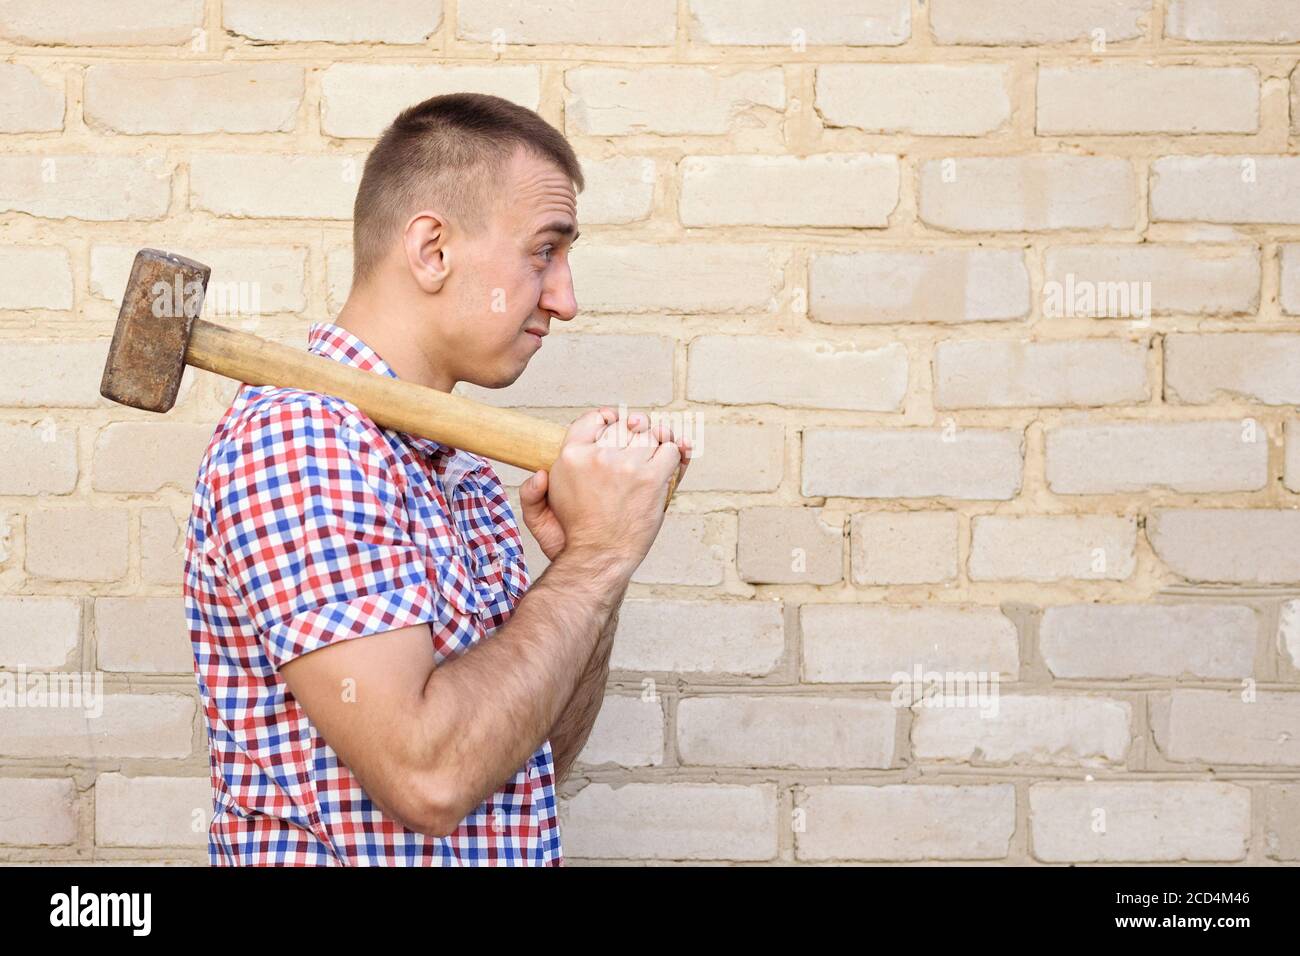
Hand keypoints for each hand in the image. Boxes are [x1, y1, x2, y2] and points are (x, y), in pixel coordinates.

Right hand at [535, 406, 688, 576]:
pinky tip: (669, 463)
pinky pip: (671, 451)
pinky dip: (675, 455)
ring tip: (655, 456)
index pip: (595, 418)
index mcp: (571, 456)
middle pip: (626, 425)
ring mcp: (627, 465)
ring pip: (651, 435)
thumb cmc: (572, 539)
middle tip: (638, 448)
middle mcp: (598, 456)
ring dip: (656, 444)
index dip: (610, 419)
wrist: (597, 560)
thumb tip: (540, 473)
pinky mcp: (651, 479)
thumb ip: (531, 493)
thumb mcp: (538, 517)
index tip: (617, 424)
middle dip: (635, 433)